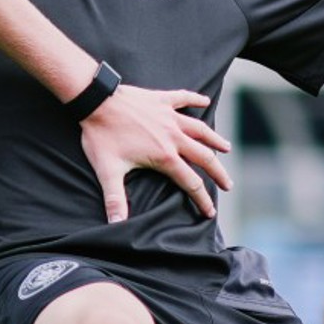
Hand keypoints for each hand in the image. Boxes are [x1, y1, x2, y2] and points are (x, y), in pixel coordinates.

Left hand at [79, 84, 232, 221]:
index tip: (210, 213)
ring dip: (215, 140)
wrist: (95, 101)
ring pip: (200, 129)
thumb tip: (116, 224)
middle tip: (228, 184)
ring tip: (227, 148)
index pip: (191, 183)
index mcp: (164, 156)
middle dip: (218, 173)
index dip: (202, 200)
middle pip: (205, 157)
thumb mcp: (107, 171)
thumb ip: (114, 199)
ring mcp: (169, 117)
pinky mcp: (161, 100)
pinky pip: (184, 98)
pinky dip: (196, 100)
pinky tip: (206, 101)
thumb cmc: (101, 136)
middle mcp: (173, 136)